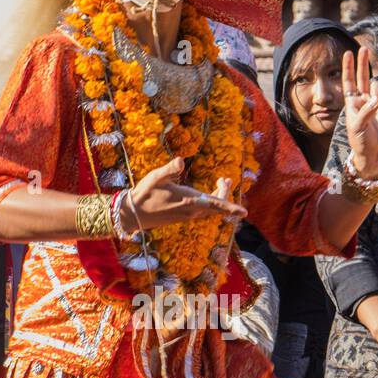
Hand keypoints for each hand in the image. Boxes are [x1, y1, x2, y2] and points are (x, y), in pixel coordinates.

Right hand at [120, 157, 246, 233]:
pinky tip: (207, 195)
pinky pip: (204, 211)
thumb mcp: (156, 177)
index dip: (230, 207)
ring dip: (218, 198)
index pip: (215, 205)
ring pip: (211, 209)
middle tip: (224, 179)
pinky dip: (210, 203)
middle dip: (224, 193)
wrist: (134, 214)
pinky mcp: (184, 217)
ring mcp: (188, 215)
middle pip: (217, 206)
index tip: (244, 212)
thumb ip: (169, 168)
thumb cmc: (145, 193)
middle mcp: (191, 211)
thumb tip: (181, 160)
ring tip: (220, 182)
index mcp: (188, 201)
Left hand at [342, 46, 377, 179]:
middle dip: (362, 63)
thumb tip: (376, 99)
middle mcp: (363, 101)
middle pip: (362, 77)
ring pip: (377, 85)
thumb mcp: (358, 127)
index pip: (348, 82)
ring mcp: (376, 103)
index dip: (347, 68)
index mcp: (351, 104)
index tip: (347, 54)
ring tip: (377, 105)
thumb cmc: (361, 143)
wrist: (375, 155)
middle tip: (363, 48)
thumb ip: (366, 112)